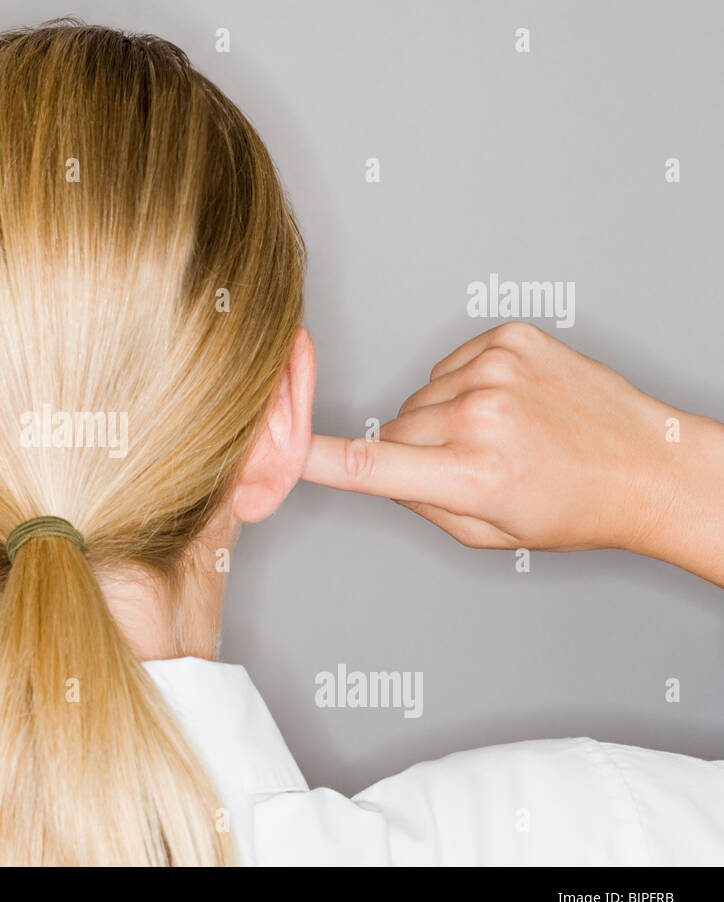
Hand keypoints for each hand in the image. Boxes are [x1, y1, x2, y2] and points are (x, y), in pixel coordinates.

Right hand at [303, 321, 697, 554]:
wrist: (650, 463)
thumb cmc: (579, 506)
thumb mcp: (490, 533)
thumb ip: (422, 504)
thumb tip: (378, 473)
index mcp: (474, 473)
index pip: (370, 464)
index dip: (316, 458)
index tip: (280, 450)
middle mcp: (481, 415)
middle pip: (395, 427)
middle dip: (416, 449)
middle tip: (469, 465)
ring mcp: (496, 369)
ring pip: (422, 396)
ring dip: (444, 416)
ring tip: (500, 433)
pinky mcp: (510, 338)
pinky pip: (451, 364)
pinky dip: (467, 384)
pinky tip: (508, 403)